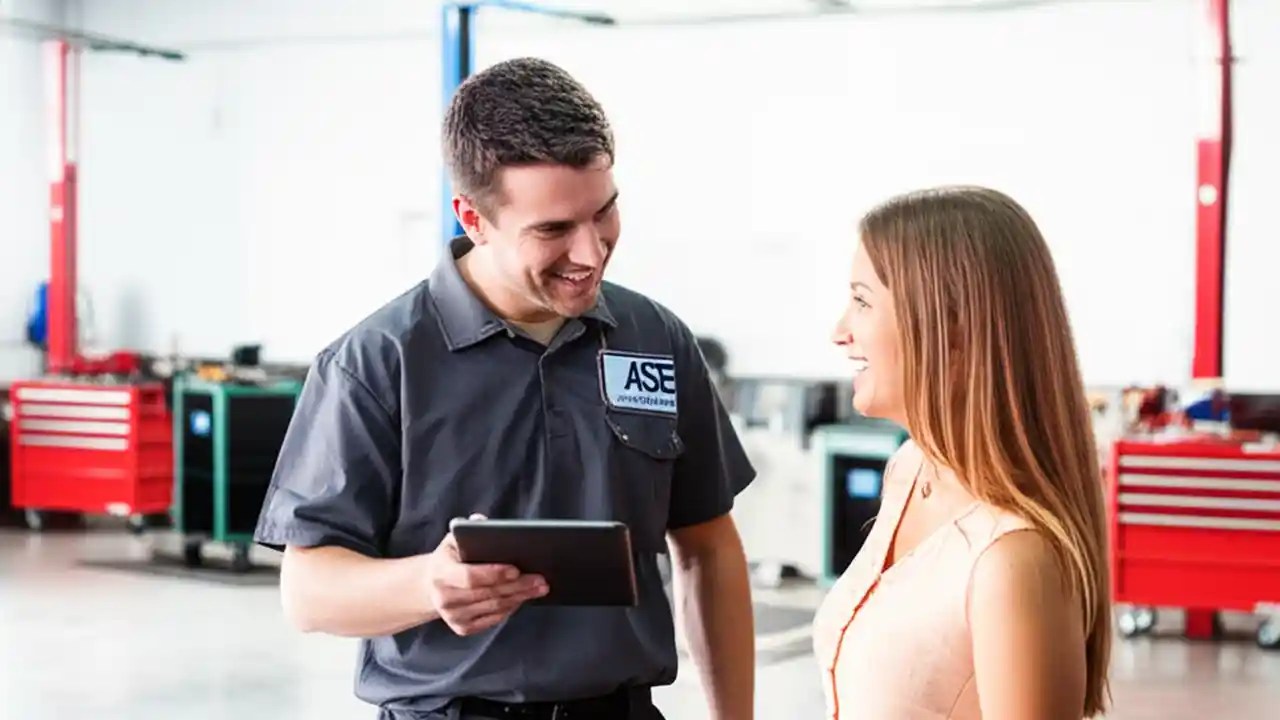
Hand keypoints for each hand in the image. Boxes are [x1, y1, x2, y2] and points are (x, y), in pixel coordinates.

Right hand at [424, 515, 548, 635]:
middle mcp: (444, 598)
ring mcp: (453, 616)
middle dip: (518, 586)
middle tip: (540, 578)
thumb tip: (481, 522)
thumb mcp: (453, 541)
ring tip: (538, 587)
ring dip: (519, 597)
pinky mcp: (462, 628)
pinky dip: (510, 609)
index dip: (494, 574)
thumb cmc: (449, 559)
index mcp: (441, 573)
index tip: (516, 569)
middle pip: (489, 594)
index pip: (470, 577)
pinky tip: (522, 598)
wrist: (431, 586)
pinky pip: (493, 619)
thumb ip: (467, 530)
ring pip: (494, 607)